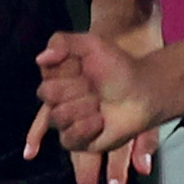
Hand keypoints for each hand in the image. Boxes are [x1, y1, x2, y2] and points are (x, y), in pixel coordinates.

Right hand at [28, 32, 161, 183]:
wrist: (143, 91)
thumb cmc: (119, 67)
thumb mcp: (92, 44)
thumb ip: (62, 42)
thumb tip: (40, 58)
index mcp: (58, 80)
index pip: (44, 84)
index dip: (64, 78)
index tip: (83, 71)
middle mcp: (59, 101)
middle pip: (49, 99)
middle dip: (76, 92)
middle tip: (96, 91)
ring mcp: (68, 121)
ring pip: (58, 118)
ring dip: (84, 109)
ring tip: (101, 106)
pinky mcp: (78, 141)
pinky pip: (68, 139)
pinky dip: (86, 129)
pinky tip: (101, 121)